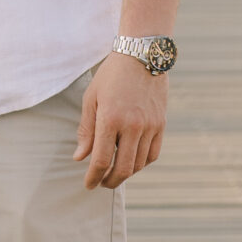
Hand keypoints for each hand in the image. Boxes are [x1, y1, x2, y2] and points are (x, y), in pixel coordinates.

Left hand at [74, 55, 167, 188]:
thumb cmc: (111, 76)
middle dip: (110, 181)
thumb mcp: (91, 99)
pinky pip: (153, 154)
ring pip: (139, 164)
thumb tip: (80, 158)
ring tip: (114, 172)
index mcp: (110, 119)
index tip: (89, 185)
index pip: (101, 160)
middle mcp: (132, 126)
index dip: (93, 177)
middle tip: (101, 183)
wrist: (141, 56)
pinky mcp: (161, 124)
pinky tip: (132, 162)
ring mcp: (149, 126)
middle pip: (123, 168)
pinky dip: (142, 163)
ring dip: (126, 173)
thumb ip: (86, 130)